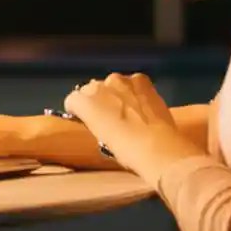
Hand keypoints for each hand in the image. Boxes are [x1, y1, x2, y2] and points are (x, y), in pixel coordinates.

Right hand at [64, 74, 191, 178]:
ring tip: (128, 111)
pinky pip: (132, 83)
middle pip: (91, 89)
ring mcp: (121, 80)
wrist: (157, 147)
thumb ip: (94, 122)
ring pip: (112, 84)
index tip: (87, 120)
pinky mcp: (141, 80)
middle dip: (97, 100)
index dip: (79, 111)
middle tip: (109, 117)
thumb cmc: (125, 150)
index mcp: (83, 101)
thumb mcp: (101, 138)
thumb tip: (98, 118)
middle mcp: (99, 85)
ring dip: (116, 94)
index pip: (73, 100)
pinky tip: (141, 104)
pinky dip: (134, 90)